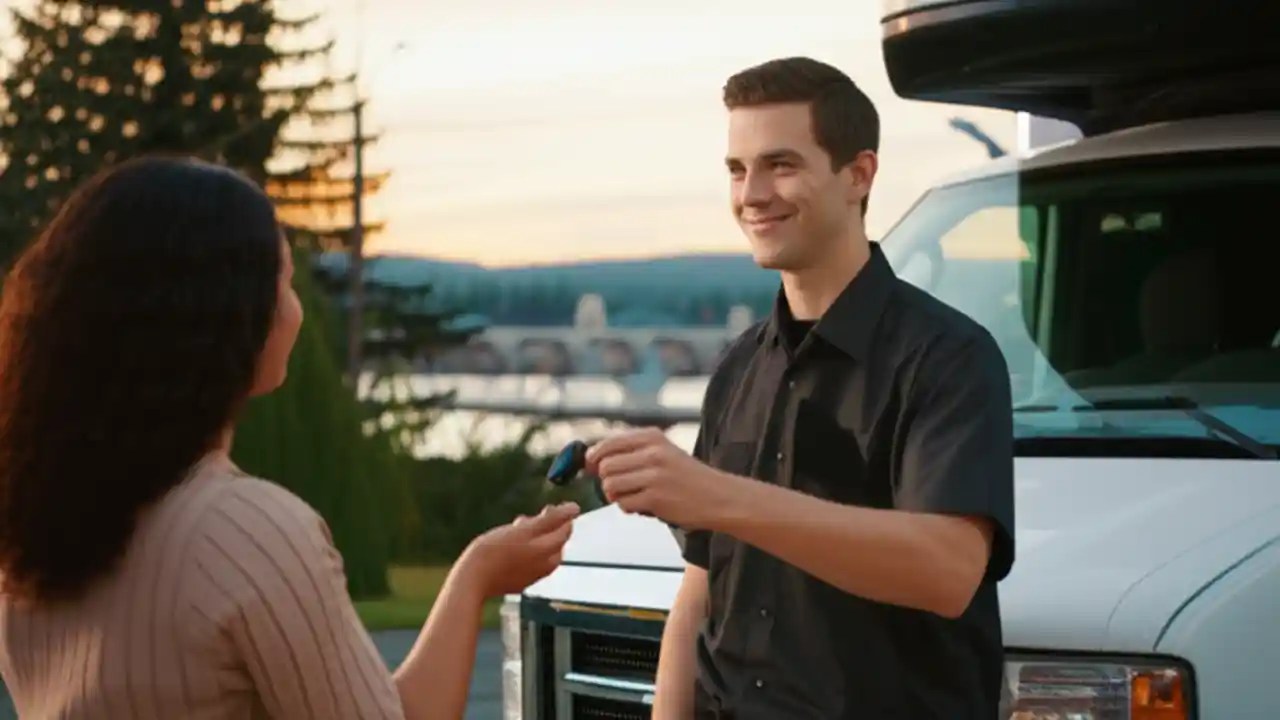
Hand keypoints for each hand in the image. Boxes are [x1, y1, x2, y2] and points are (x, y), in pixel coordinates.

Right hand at [457, 502, 579, 597]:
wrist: (472, 579)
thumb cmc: (495, 551)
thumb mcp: (524, 529)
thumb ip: (552, 518)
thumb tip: (575, 508)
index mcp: (547, 552)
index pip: (565, 530)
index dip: (561, 515)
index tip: (549, 506)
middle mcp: (544, 566)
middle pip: (554, 542)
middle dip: (546, 527)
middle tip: (529, 517)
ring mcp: (532, 576)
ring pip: (541, 552)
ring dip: (535, 538)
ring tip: (517, 529)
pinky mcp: (519, 582)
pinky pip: (529, 563)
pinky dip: (526, 551)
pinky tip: (510, 546)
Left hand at [584, 427, 740, 529]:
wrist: (719, 497)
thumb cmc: (688, 477)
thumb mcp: (663, 452)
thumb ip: (632, 452)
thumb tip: (591, 460)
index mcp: (652, 437)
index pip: (608, 443)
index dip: (593, 457)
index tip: (591, 466)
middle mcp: (652, 453)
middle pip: (605, 466)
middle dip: (606, 480)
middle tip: (621, 486)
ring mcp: (654, 475)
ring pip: (610, 485)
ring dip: (616, 495)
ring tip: (633, 496)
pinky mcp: (655, 498)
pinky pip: (623, 504)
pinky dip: (629, 508)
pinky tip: (644, 506)